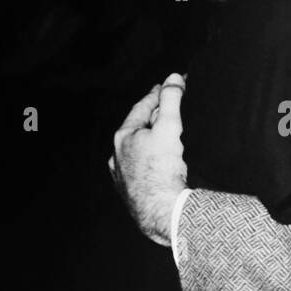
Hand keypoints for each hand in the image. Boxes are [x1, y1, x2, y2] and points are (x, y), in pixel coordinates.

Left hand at [108, 73, 186, 244]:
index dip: (156, 95)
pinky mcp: (131, 194)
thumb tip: (173, 78)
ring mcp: (122, 176)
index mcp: (123, 137)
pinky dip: (150, 163)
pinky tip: (158, 166)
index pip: (141, 108)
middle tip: (167, 108)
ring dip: (150, 142)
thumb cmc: (162, 170)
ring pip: (137, 152)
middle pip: (138, 129)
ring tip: (164, 136)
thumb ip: (171, 100)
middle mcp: (117, 156)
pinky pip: (140, 171)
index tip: (165, 87)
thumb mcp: (170, 127)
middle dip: (153, 118)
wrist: (160, 212)